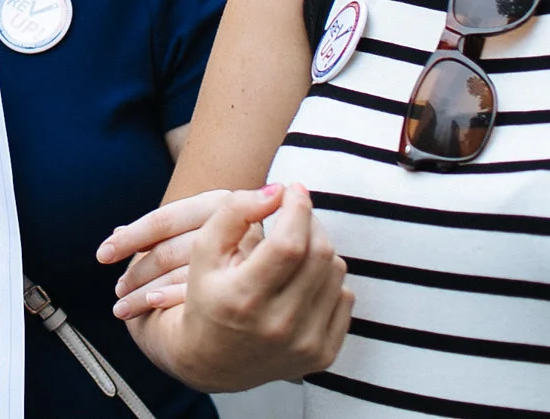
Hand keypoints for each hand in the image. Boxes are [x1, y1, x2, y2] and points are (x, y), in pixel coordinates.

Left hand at [98, 189, 245, 313]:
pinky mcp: (257, 281)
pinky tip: (154, 307)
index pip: (166, 219)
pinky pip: (207, 296)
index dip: (131, 236)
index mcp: (219, 202)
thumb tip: (115, 234)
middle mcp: (234, 225)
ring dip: (148, 293)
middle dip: (137, 273)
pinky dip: (174, 303)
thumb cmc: (235, 235)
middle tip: (117, 291)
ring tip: (124, 307)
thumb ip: (163, 230)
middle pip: (172, 251)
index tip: (104, 253)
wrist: (295, 248)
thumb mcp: (204, 225)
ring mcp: (249, 257)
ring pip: (187, 277)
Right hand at [170, 182, 352, 387]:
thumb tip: (276, 191)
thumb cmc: (206, 296)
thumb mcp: (205, 250)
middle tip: (294, 213)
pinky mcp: (323, 355)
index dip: (297, 208)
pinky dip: (328, 280)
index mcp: (244, 299)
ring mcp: (305, 345)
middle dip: (310, 221)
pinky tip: (303, 280)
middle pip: (319, 254)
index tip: (292, 189)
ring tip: (295, 248)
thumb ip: (235, 211)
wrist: (210, 361)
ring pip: (336, 272)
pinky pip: (345, 298)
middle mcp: (278, 326)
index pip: (289, 243)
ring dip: (319, 248)